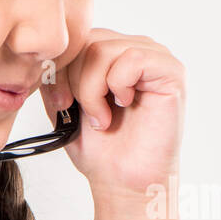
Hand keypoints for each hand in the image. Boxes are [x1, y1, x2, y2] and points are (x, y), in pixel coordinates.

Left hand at [38, 28, 185, 196]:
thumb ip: (56, 73)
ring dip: (93, 89)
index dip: (61, 68)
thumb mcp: (65, 104)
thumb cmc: (101, 148)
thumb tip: (48, 55)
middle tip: (81, 113)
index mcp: (113, 53)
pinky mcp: (172, 72)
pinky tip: (124, 105)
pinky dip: (118, 86)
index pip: (79, 37)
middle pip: (88, 40)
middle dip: (74, 80)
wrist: (123, 181)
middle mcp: (136, 49)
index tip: (61, 102)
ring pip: (105, 49)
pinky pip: (132, 59)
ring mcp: (156, 58)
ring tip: (102, 117)